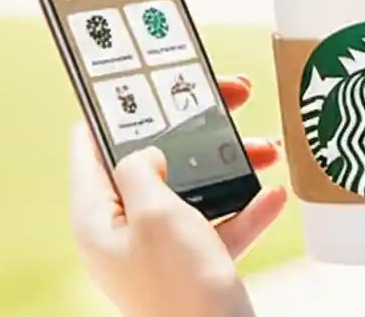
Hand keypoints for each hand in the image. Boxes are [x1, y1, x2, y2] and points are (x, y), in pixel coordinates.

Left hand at [70, 73, 286, 316]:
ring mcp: (157, 251)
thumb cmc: (179, 289)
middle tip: (228, 99)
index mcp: (96, 218)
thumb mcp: (155, 214)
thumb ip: (141, 169)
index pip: (90, 146)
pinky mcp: (192, 267)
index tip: (144, 77)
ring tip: (266, 148)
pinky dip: (246, 208)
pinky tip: (274, 194)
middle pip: (154, 163)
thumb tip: (146, 152)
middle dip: (194, 132)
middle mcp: (121, 232)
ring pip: (192, 191)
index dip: (115, 108)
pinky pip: (218, 227)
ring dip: (230, 168)